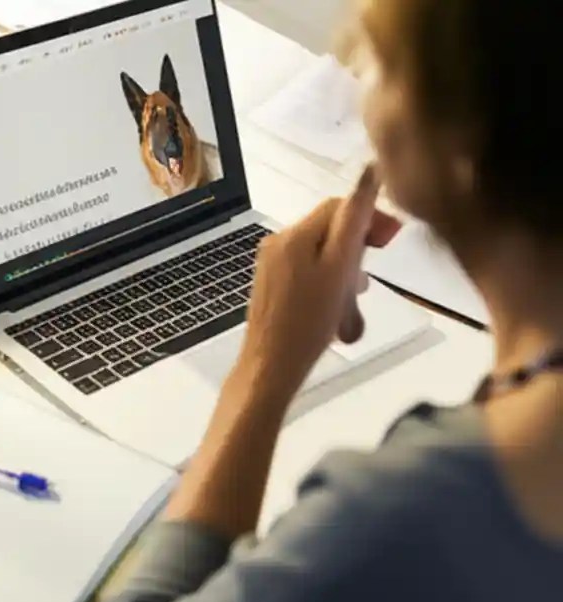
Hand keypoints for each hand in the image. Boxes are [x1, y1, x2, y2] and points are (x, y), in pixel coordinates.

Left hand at [235, 166, 400, 400]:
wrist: (271, 367)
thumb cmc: (308, 322)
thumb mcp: (339, 269)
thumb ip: (354, 221)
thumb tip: (369, 172)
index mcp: (294, 235)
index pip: (340, 206)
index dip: (371, 218)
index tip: (392, 241)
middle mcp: (278, 243)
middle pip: (331, 232)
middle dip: (357, 255)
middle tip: (366, 286)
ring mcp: (272, 265)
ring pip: (324, 257)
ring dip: (346, 278)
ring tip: (351, 309)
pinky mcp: (272, 286)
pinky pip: (310, 275)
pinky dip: (330, 290)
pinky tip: (337, 317)